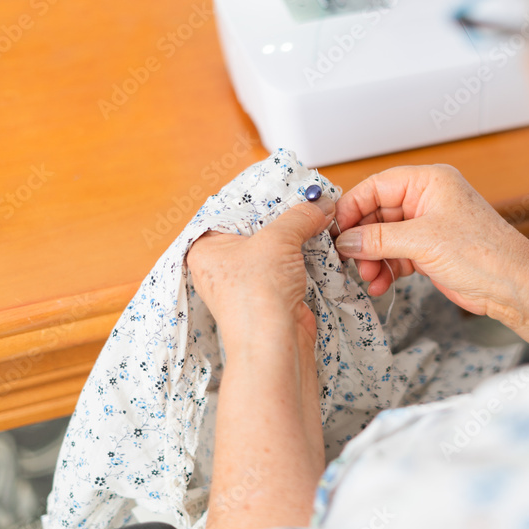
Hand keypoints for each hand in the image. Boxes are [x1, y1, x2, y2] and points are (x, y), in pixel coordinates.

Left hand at [186, 197, 335, 355]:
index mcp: (206, 248)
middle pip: (257, 229)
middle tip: (308, 199)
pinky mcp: (271, 295)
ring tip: (318, 217)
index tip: (287, 185)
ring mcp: (247, 282)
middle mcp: (223, 265)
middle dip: (284, 217)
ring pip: (275, 249)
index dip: (261, 197)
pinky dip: (304, 256)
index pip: (231, 211)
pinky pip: (288, 267)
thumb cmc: (257, 292)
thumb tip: (322, 205)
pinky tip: (320, 242)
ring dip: (297, 237)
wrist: (273, 343)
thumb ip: (300, 216)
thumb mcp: (278, 239)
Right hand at [333, 165, 528, 325]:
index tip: (335, 229)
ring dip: (372, 258)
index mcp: (429, 182)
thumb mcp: (423, 241)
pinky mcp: (429, 250)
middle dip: (362, 239)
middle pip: (377, 213)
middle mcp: (427, 199)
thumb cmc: (483, 254)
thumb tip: (345, 240)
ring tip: (368, 276)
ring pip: (384, 237)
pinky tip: (381, 283)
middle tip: (348, 259)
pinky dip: (386, 268)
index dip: (353, 207)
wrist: (513, 286)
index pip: (377, 186)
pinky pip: (396, 254)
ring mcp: (428, 225)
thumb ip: (379, 239)